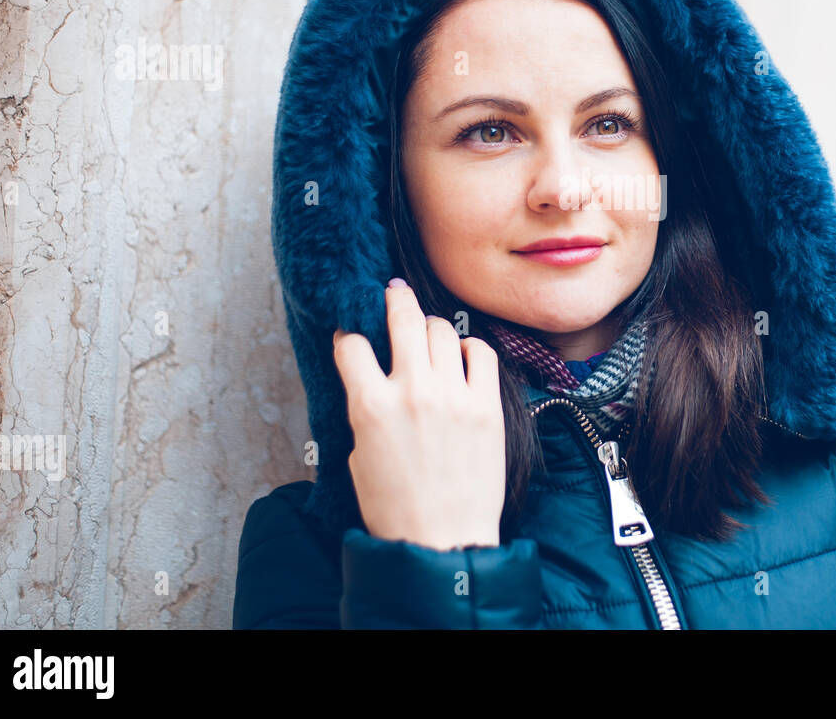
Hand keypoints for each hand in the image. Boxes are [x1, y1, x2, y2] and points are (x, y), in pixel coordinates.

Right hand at [333, 280, 504, 549]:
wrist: (442, 542)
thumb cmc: (394, 508)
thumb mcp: (359, 455)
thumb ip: (365, 409)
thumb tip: (370, 378)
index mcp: (370, 406)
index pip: (351, 343)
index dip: (349, 332)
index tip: (353, 331)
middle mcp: (412, 392)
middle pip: (402, 317)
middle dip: (394, 299)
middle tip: (394, 293)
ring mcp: (453, 396)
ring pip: (442, 329)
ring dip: (432, 327)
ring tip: (430, 335)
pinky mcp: (487, 406)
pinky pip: (482, 352)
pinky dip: (470, 348)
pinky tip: (463, 357)